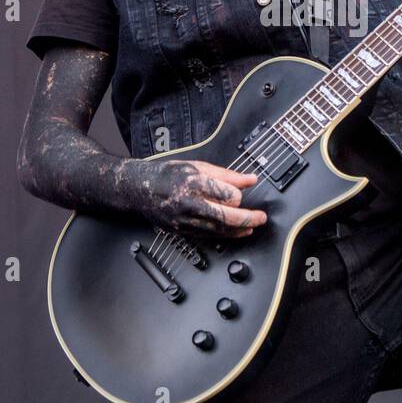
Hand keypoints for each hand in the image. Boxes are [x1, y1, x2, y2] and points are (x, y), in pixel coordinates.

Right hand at [134, 158, 267, 238]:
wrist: (140, 189)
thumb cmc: (169, 175)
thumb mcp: (198, 166)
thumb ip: (227, 175)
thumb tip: (250, 179)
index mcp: (195, 182)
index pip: (227, 194)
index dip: (238, 196)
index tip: (241, 194)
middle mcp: (190, 203)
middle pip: (226, 216)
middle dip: (247, 218)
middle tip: (261, 217)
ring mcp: (185, 219)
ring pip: (218, 230)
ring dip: (239, 230)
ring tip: (252, 226)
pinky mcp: (182, 230)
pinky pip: (209, 236)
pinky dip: (225, 235)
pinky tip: (236, 232)